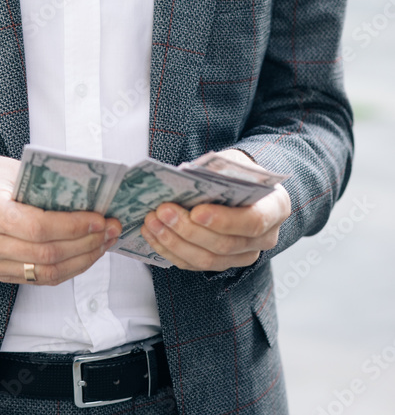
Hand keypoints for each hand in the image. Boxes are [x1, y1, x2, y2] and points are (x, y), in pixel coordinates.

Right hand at [0, 154, 121, 284]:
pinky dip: (69, 267)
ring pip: (47, 272)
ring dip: (83, 259)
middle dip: (86, 243)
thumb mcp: (14, 171)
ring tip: (105, 242)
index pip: (37, 227)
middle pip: (46, 253)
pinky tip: (86, 253)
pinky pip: (41, 278)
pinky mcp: (0, 273)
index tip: (99, 218)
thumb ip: (46, 186)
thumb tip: (90, 200)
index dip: (72, 226)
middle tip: (111, 229)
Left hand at [140, 149, 290, 271]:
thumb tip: (186, 178)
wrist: (246, 186)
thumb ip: (218, 172)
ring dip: (175, 242)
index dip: (223, 220)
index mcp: (275, 207)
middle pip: (225, 244)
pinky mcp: (224, 263)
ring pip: (208, 260)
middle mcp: (266, 237)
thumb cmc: (238, 172)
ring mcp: (245, 255)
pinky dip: (171, 251)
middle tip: (162, 211)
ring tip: (152, 222)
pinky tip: (153, 235)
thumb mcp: (234, 162)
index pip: (253, 221)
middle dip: (188, 229)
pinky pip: (196, 265)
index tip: (196, 211)